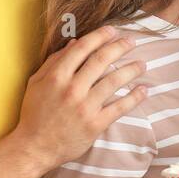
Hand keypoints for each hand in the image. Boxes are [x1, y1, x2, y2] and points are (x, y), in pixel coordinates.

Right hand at [12, 25, 147, 172]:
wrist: (34, 147)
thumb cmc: (34, 113)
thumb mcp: (37, 83)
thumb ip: (54, 62)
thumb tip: (75, 43)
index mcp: (57, 77)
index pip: (83, 49)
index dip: (100, 36)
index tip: (112, 30)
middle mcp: (72, 89)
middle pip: (101, 61)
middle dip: (119, 47)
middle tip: (132, 41)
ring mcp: (85, 107)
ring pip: (114, 81)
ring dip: (132, 70)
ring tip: (143, 64)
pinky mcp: (96, 124)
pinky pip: (120, 107)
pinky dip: (134, 97)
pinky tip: (144, 89)